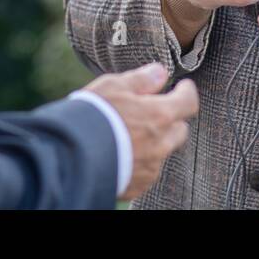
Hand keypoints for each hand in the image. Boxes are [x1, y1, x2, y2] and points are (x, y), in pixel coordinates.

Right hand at [82, 62, 198, 200]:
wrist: (70, 157)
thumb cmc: (92, 116)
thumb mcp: (113, 86)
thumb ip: (141, 80)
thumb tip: (160, 72)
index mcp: (159, 116)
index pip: (188, 102)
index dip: (186, 92)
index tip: (183, 87)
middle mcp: (161, 144)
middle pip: (179, 129)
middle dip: (170, 119)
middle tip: (152, 111)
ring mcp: (150, 167)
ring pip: (162, 151)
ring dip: (153, 142)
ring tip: (128, 135)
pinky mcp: (138, 185)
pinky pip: (147, 170)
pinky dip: (140, 161)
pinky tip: (121, 153)